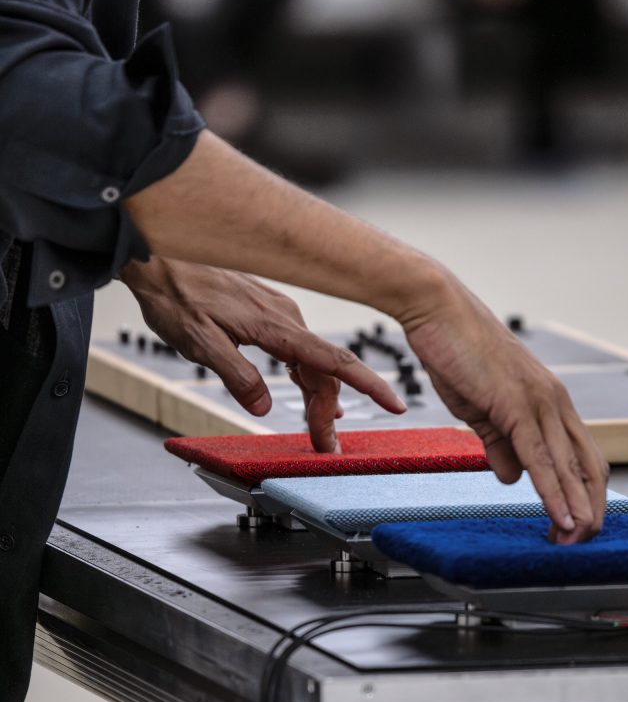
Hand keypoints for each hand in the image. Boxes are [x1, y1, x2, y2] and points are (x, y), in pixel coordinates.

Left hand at [119, 258, 405, 450]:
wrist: (159, 255)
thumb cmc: (176, 293)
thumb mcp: (200, 342)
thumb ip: (236, 375)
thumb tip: (263, 406)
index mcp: (276, 327)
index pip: (333, 362)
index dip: (368, 384)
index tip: (394, 402)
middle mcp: (284, 318)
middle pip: (323, 371)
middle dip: (329, 411)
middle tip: (326, 446)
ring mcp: (277, 313)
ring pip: (310, 361)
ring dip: (317, 396)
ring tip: (320, 429)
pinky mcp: (265, 312)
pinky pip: (297, 349)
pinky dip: (305, 375)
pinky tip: (305, 390)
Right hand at [400, 274, 608, 542]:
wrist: (437, 311)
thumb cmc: (456, 351)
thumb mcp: (478, 409)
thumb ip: (499, 443)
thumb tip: (512, 476)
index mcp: (549, 402)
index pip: (583, 456)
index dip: (585, 494)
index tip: (579, 525)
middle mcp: (556, 402)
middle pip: (591, 466)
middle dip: (591, 509)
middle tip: (584, 542)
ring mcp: (541, 402)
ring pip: (571, 467)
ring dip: (577, 509)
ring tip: (577, 541)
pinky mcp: (518, 405)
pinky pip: (542, 459)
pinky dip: (554, 493)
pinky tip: (559, 517)